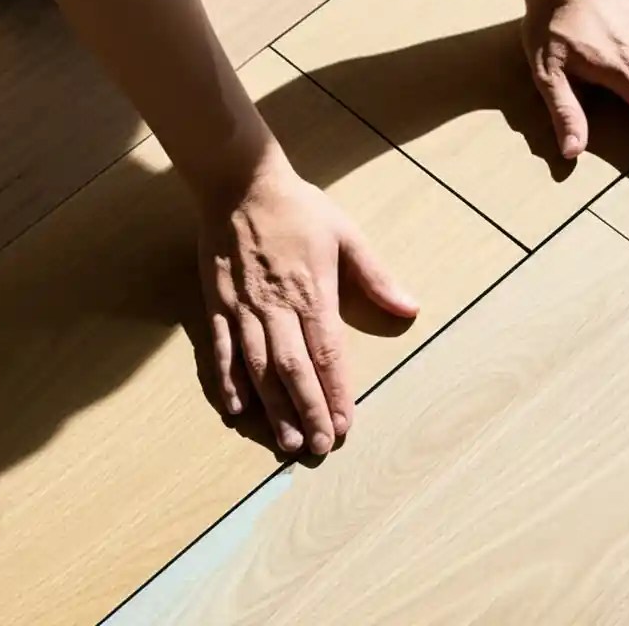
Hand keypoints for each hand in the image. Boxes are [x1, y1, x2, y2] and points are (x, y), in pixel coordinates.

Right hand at [197, 162, 418, 453]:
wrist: (240, 182)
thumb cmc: (298, 208)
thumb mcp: (347, 235)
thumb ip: (377, 277)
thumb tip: (411, 308)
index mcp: (312, 292)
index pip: (327, 353)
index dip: (335, 391)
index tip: (345, 424)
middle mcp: (276, 307)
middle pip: (292, 369)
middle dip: (306, 410)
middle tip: (318, 447)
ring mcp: (243, 308)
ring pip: (257, 368)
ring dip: (272, 407)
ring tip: (284, 440)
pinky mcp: (217, 305)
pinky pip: (222, 351)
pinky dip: (228, 382)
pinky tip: (237, 410)